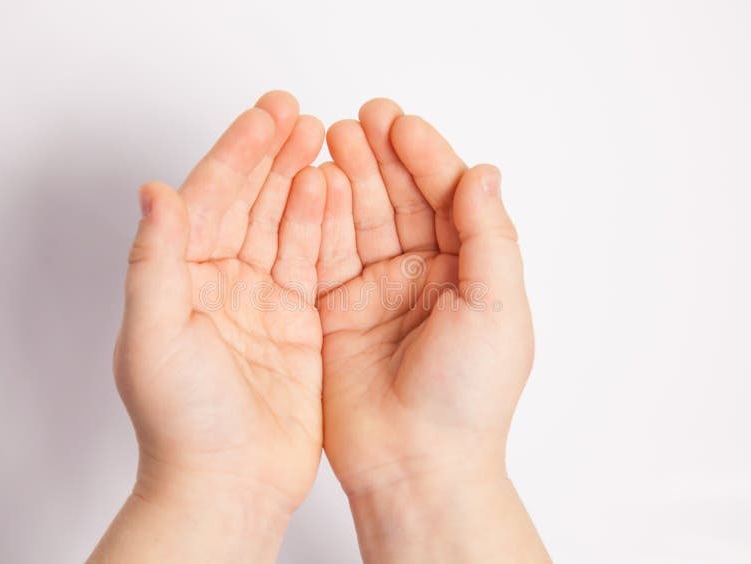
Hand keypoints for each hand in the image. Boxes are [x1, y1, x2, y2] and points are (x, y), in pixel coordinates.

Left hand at [91, 91, 325, 562]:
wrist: (229, 483)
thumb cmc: (182, 422)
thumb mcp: (154, 336)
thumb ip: (155, 261)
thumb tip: (155, 191)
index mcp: (181, 279)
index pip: (210, 199)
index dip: (237, 153)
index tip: (267, 115)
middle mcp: (221, 284)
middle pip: (251, 203)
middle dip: (273, 156)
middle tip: (300, 115)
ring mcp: (263, 302)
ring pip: (285, 226)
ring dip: (302, 183)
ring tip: (324, 143)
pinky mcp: (299, 324)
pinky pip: (314, 263)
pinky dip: (324, 227)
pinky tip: (336, 195)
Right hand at [318, 99, 548, 561]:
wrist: (414, 464)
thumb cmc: (466, 398)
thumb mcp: (495, 309)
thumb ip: (490, 237)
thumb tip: (484, 172)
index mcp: (468, 273)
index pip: (447, 199)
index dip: (426, 158)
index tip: (400, 124)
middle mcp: (422, 277)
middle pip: (401, 201)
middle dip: (381, 158)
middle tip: (359, 120)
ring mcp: (376, 292)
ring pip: (360, 220)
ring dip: (348, 179)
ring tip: (331, 138)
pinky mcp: (335, 310)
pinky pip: (325, 254)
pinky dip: (318, 220)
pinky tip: (311, 186)